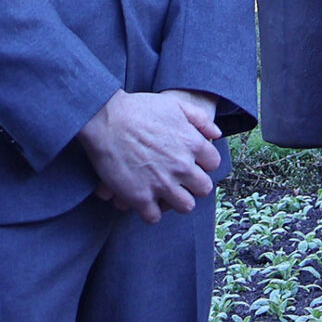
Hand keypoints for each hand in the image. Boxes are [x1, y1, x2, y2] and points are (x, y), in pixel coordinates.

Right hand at [78, 89, 223, 223]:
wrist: (105, 118)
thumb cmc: (139, 108)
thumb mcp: (175, 104)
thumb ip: (199, 119)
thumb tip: (216, 134)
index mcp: (192, 144)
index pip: (213, 164)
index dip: (203, 163)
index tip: (192, 162)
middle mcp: (182, 166)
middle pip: (203, 189)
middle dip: (194, 185)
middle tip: (180, 180)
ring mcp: (162, 184)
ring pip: (185, 206)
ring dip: (176, 201)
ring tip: (165, 193)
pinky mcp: (140, 197)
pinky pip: (154, 217)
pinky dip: (150, 211)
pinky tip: (145, 201)